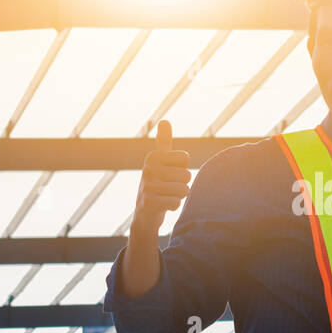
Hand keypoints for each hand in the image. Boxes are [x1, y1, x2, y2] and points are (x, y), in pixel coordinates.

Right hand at [131, 120, 190, 238]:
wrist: (145, 213)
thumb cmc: (157, 184)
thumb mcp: (159, 162)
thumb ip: (163, 142)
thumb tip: (164, 120)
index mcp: (153, 156)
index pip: (185, 159)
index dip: (182, 169)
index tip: (169, 174)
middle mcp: (148, 168)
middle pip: (186, 175)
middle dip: (182, 185)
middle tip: (168, 188)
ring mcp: (147, 185)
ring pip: (183, 190)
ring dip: (179, 196)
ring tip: (166, 196)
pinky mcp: (148, 202)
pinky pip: (176, 203)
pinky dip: (173, 206)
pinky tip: (163, 206)